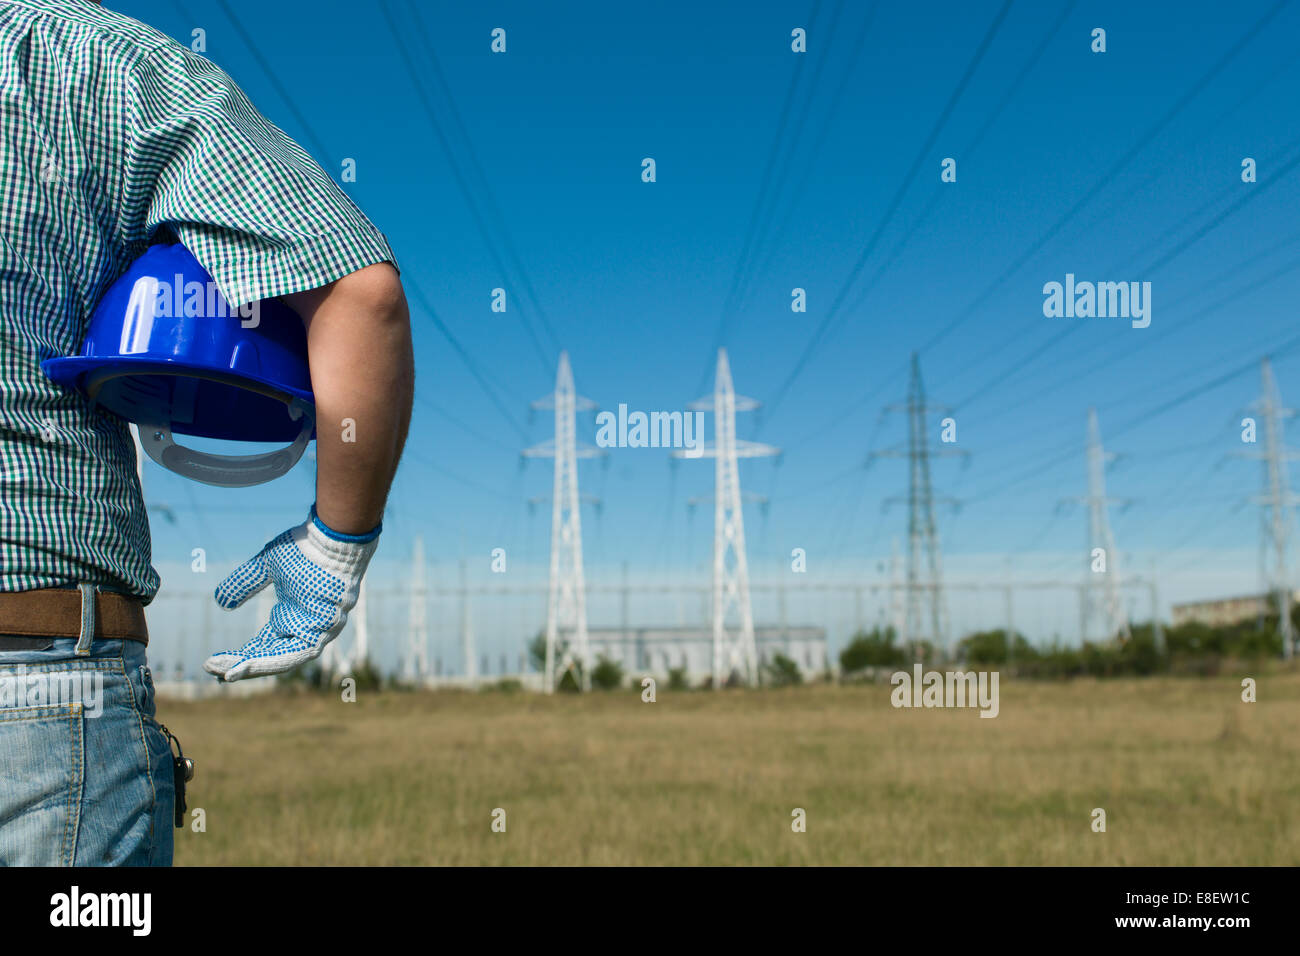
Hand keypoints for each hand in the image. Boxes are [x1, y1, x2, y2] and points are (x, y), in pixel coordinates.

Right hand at [204, 506, 379, 681]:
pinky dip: (272, 659)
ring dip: (255, 667)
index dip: (241, 655)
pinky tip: (247, 663)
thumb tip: (220, 602)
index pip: (265, 644)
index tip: (214, 662)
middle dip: (243, 666)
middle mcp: (306, 626)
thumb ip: (244, 584)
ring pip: (285, 659)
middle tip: (216, 673)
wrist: (331, 537)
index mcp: (292, 615)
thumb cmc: (304, 549)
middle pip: (273, 655)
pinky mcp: (326, 628)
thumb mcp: (266, 567)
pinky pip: (298, 652)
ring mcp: (319, 629)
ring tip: (227, 674)